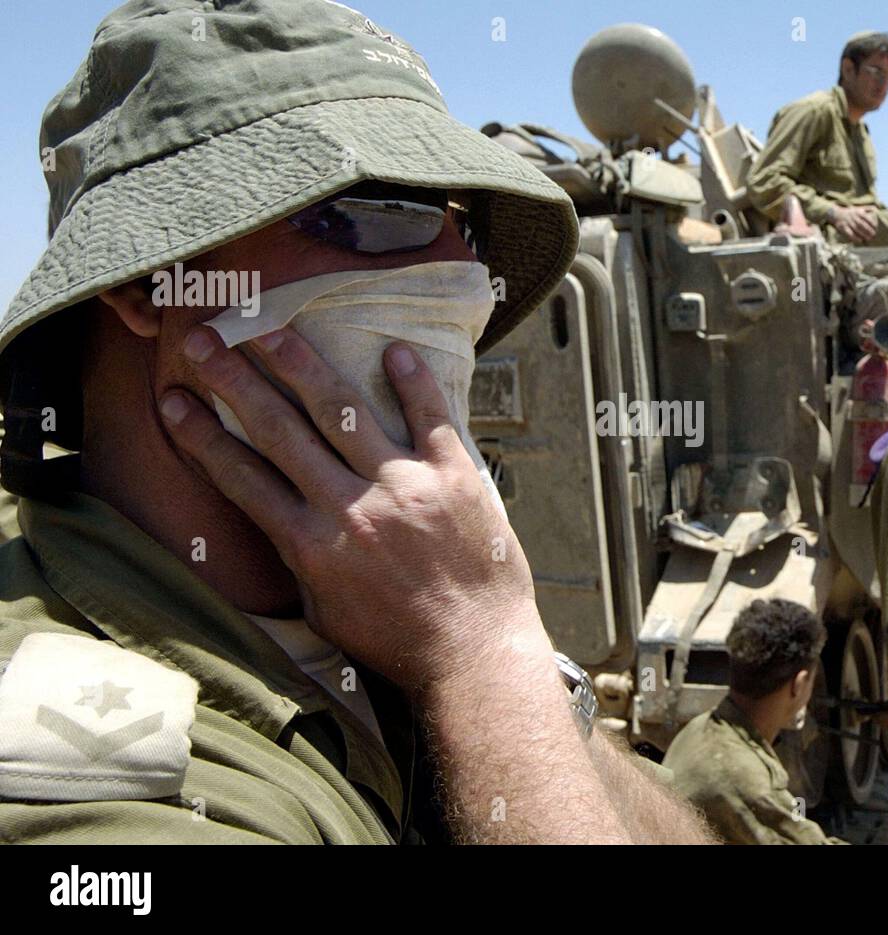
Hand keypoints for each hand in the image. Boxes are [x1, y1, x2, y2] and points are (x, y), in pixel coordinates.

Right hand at [159, 325, 543, 695]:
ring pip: (343, 410)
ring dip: (302, 364)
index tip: (172, 399)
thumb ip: (300, 560)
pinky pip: (430, 416)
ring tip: (271, 327)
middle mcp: (351, 507)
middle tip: (205, 339)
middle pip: (280, 429)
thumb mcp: (326, 612)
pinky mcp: (455, 477)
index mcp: (312, 545)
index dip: (202, 434)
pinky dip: (413, 381)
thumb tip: (279, 517)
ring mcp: (405, 485)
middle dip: (235, 380)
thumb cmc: (397, 641)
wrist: (473, 654)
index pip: (242, 476)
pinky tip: (395, 348)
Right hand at [829, 205, 878, 242]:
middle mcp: (853, 217)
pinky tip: (860, 241)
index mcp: (858, 212)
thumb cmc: (850, 212)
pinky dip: (855, 237)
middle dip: (868, 229)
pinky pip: (850, 233)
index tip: (876, 227)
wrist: (836, 214)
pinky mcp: (843, 228)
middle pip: (862, 224)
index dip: (871, 222)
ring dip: (863, 234)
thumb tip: (876, 209)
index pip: (866, 217)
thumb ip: (867, 208)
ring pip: (856, 229)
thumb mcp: (858, 208)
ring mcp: (848, 222)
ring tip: (869, 238)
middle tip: (874, 234)